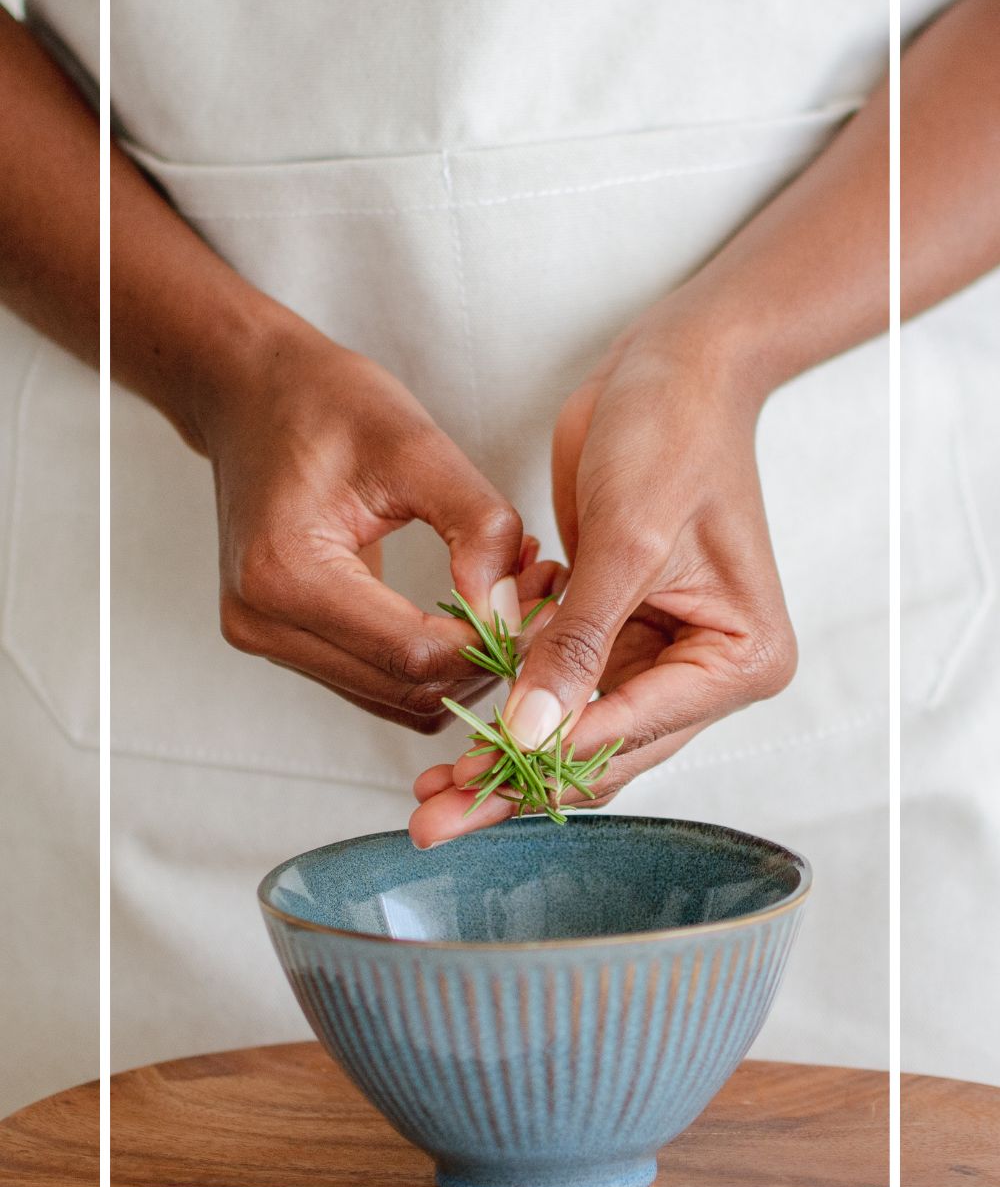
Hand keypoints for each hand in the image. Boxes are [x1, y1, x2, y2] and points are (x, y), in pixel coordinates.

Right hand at [197, 306, 535, 731]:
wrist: (248, 392)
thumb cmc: (323, 402)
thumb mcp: (416, 443)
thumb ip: (476, 526)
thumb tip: (514, 610)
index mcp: (286, 573)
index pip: (413, 653)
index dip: (493, 642)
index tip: (546, 600)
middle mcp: (263, 622)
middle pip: (407, 688)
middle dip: (487, 656)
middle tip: (544, 598)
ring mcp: (266, 637)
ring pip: (397, 697)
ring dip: (463, 663)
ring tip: (514, 597)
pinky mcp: (283, 639)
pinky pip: (376, 680)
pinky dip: (431, 658)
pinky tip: (470, 608)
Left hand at [410, 299, 796, 840]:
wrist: (672, 367)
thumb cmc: (673, 434)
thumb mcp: (626, 539)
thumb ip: (577, 643)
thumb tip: (529, 735)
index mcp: (738, 658)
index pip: (630, 730)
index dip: (546, 762)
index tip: (469, 789)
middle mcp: (706, 668)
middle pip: (600, 747)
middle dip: (515, 780)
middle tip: (436, 819)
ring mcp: (660, 650)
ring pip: (572, 725)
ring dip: (504, 749)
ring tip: (431, 788)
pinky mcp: (616, 624)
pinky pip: (559, 680)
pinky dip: (512, 693)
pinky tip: (459, 716)